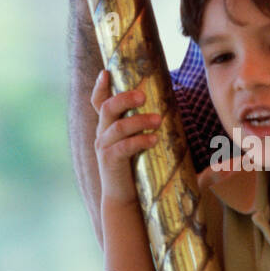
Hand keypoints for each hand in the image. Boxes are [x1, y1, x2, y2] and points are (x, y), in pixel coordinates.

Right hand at [92, 72, 160, 206]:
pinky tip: (154, 139)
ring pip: (118, 126)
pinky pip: (123, 147)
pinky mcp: (109, 161)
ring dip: (139, 120)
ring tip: (158, 120)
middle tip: (144, 95)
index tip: (106, 72)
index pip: (99, 102)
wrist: (125, 198)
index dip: (99, 87)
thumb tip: (170, 115)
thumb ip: (148, 128)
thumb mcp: (139, 143)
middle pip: (107, 107)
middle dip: (124, 97)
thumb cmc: (137, 167)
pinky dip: (139, 141)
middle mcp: (102, 133)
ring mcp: (103, 147)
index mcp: (108, 126)